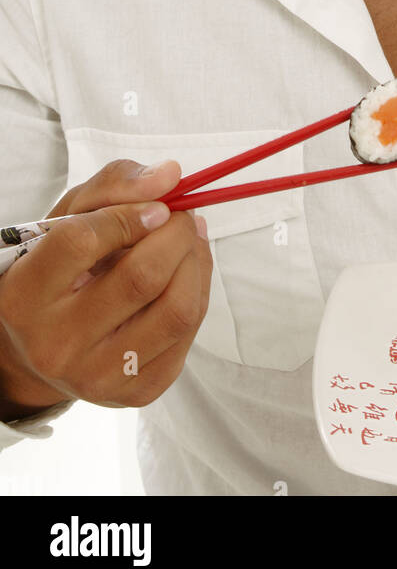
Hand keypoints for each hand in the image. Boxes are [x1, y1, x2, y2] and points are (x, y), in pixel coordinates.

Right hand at [0, 158, 211, 417]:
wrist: (44, 348)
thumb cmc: (60, 268)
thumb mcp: (69, 218)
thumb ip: (115, 185)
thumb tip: (171, 175)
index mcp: (25, 296)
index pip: (80, 242)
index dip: (129, 213)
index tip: (156, 205)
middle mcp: (55, 344)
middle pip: (141, 278)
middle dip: (177, 233)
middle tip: (183, 215)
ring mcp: (96, 376)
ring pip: (176, 309)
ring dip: (197, 261)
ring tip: (191, 239)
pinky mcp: (136, 393)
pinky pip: (189, 335)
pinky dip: (199, 292)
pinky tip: (187, 274)